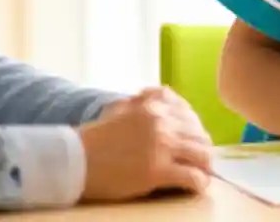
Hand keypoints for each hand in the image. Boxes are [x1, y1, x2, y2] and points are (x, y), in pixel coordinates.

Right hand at [78, 88, 213, 201]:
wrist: (74, 161)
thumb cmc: (95, 138)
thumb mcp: (121, 108)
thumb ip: (146, 100)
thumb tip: (166, 92)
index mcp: (154, 106)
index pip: (189, 115)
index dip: (195, 130)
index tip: (194, 141)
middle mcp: (162, 122)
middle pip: (199, 135)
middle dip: (202, 149)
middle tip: (201, 161)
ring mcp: (162, 146)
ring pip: (202, 154)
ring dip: (205, 166)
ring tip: (202, 174)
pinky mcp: (158, 171)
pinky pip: (192, 177)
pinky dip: (198, 183)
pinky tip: (195, 187)